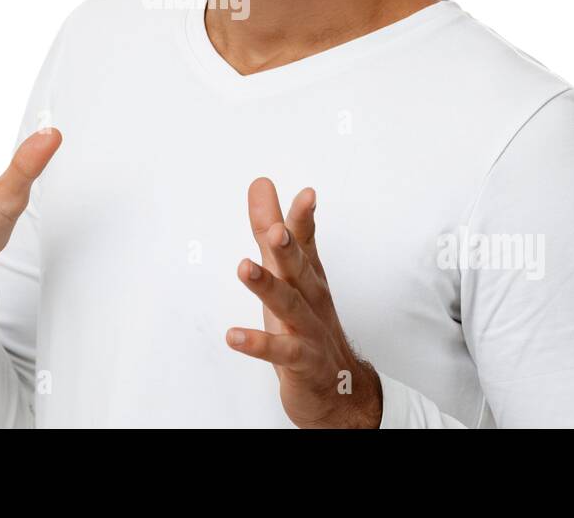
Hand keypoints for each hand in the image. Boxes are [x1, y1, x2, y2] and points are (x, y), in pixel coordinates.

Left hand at [226, 177, 382, 427]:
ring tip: (244, 268)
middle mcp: (311, 299)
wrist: (339, 388)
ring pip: (289, 306)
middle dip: (288, 248)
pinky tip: (233, 336)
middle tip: (276, 230)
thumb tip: (260, 185)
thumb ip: (272, 229)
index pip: (305, 242)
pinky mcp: (301, 362)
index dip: (303, 219)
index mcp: (308, 276)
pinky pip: (280, 352)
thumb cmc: (309, 324)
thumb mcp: (287, 273)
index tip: (306, 194)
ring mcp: (309, 331)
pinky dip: (258, 344)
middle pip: (298, 269)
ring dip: (267, 286)